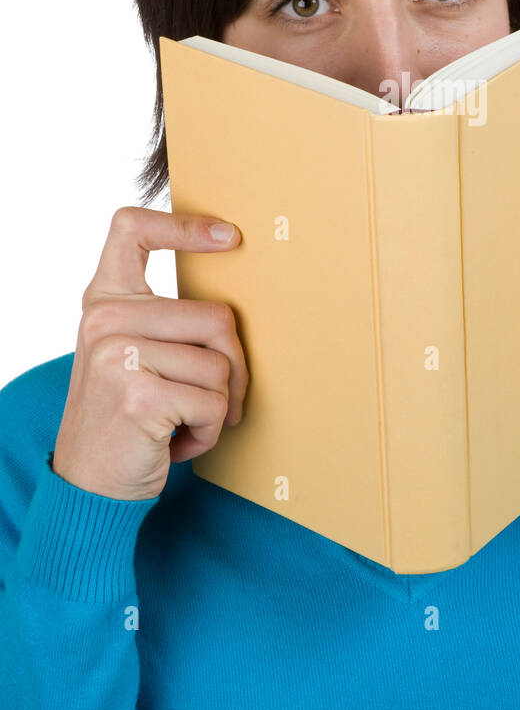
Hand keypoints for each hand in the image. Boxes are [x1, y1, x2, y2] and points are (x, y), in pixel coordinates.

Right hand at [52, 207, 248, 499]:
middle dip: (233, 367)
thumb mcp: (130, 352)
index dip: (185, 224)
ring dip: (217, 406)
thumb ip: (162, 316)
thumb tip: (239, 292)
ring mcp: (117, 354)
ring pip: (221, 365)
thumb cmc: (128, 415)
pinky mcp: (139, 395)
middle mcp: (103, 319)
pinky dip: (209, 432)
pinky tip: (176, 442)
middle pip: (217, 316)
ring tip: (181, 422)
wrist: (89, 484)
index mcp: (103, 299)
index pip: (132, 227)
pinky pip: (215, 402)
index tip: (231, 237)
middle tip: (216, 400)